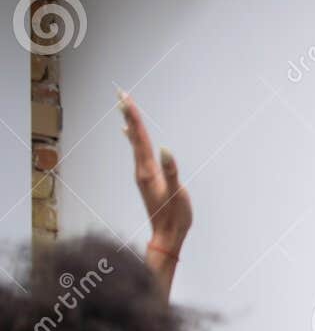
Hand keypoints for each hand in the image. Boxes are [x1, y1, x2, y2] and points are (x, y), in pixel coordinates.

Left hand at [118, 91, 191, 249]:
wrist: (166, 236)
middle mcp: (141, 170)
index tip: (126, 98)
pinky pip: (137, 153)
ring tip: (124, 109)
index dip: (134, 117)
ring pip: (135, 143)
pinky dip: (133, 140)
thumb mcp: (177, 194)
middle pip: (134, 137)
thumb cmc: (175, 216)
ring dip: (131, 125)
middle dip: (129, 115)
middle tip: (121, 95)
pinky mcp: (146, 180)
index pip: (140, 138)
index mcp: (148, 170)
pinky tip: (129, 136)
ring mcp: (142, 175)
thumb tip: (166, 150)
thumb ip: (171, 172)